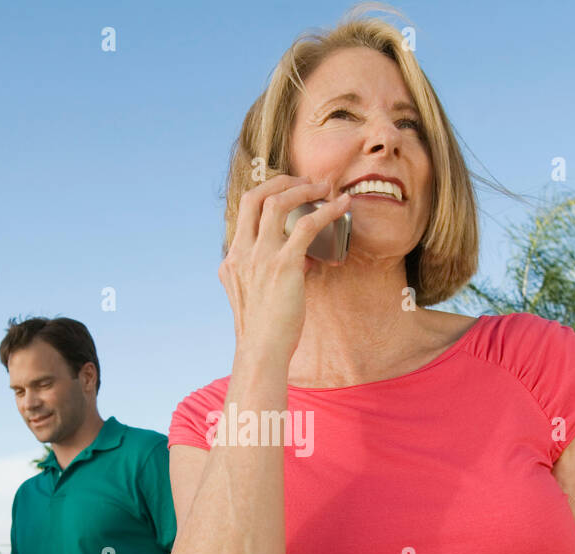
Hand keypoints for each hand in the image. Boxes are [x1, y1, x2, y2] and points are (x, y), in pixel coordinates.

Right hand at [219, 174, 350, 363]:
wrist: (262, 351)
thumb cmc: (265, 331)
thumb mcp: (256, 296)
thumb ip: (271, 273)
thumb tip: (303, 259)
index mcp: (232, 259)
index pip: (244, 210)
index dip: (267, 192)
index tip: (288, 190)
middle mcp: (242, 253)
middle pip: (255, 196)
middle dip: (281, 181)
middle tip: (306, 181)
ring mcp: (260, 257)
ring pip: (278, 203)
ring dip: (304, 189)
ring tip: (324, 188)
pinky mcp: (284, 265)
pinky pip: (307, 226)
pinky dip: (327, 211)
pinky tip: (342, 205)